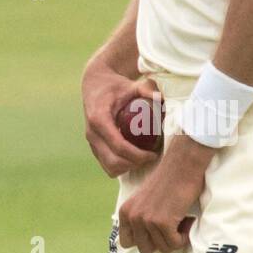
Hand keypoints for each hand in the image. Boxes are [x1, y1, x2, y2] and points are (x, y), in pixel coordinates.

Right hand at [82, 59, 161, 177]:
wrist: (94, 84)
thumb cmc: (115, 85)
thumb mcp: (131, 85)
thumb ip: (147, 90)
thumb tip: (162, 99)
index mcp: (99, 119)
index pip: (119, 146)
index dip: (138, 155)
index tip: (153, 154)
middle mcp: (92, 133)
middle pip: (114, 161)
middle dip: (135, 163)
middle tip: (151, 156)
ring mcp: (91, 142)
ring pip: (109, 167)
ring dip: (128, 167)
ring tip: (142, 157)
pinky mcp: (93, 147)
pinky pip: (107, 165)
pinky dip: (121, 166)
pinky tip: (133, 157)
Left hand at [117, 135, 213, 252]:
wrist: (181, 166)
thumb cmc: (167, 181)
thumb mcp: (143, 200)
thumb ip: (139, 217)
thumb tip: (145, 239)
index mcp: (125, 211)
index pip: (126, 242)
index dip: (144, 239)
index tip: (156, 229)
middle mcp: (132, 217)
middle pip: (145, 249)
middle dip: (160, 241)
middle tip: (171, 226)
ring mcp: (146, 220)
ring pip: (163, 248)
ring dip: (175, 238)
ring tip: (179, 220)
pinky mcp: (162, 222)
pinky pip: (175, 244)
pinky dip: (184, 236)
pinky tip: (186, 221)